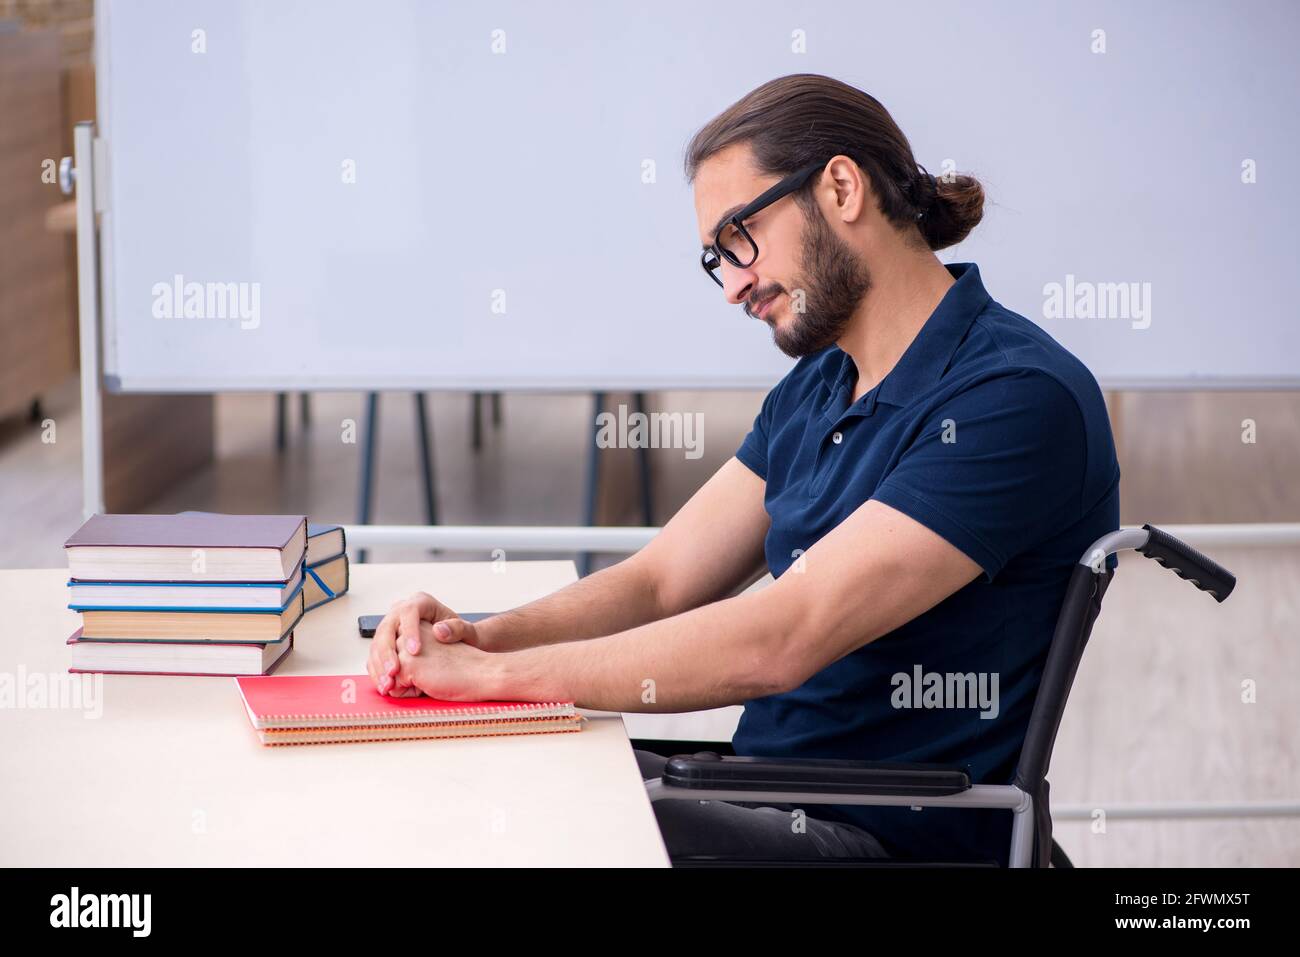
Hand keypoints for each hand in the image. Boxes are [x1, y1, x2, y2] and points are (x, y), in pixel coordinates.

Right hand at [366, 591, 481, 695]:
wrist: (457, 646)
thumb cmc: (463, 637)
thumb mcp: (468, 632)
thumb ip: (458, 629)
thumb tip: (439, 630)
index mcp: (421, 603)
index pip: (409, 612)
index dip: (409, 632)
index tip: (415, 652)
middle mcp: (402, 611)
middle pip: (387, 628)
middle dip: (388, 652)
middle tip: (394, 672)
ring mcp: (392, 627)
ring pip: (377, 644)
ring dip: (379, 666)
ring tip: (387, 684)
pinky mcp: (387, 642)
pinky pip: (376, 656)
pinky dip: (377, 672)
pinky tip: (384, 685)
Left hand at [394, 620, 500, 700]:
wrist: (483, 673)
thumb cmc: (461, 669)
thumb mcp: (430, 656)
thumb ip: (409, 657)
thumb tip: (385, 677)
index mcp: (414, 627)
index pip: (392, 657)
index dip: (407, 671)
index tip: (431, 668)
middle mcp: (406, 633)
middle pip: (387, 667)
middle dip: (403, 679)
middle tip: (432, 674)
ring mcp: (405, 647)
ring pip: (389, 678)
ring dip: (406, 686)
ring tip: (431, 678)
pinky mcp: (408, 662)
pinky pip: (394, 689)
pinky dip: (410, 694)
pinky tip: (430, 684)